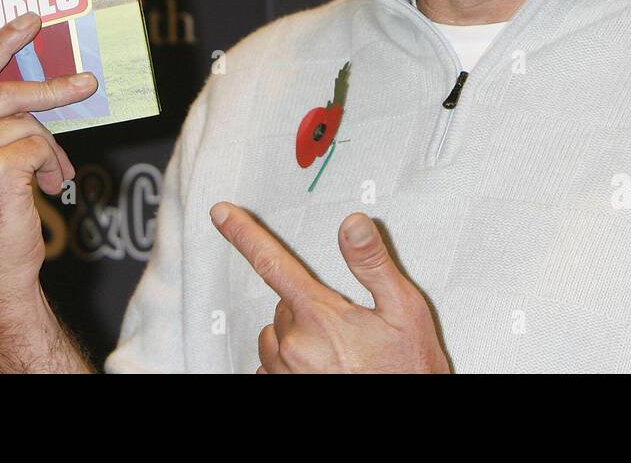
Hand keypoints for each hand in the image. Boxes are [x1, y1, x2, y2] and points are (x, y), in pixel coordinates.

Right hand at [0, 12, 97, 305]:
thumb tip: (36, 91)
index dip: (2, 43)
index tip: (30, 21)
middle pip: (8, 92)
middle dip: (53, 89)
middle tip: (87, 83)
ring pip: (29, 124)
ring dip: (49, 150)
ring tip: (48, 176)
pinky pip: (40, 146)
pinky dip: (51, 165)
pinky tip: (43, 189)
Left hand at [210, 201, 450, 372]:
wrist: (408, 417)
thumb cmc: (408, 370)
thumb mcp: (405, 310)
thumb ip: (373, 263)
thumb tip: (352, 225)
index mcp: (319, 316)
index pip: (272, 263)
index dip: (243, 234)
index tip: (222, 214)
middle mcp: (294, 346)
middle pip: (284, 304)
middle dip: (308, 304)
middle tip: (348, 323)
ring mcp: (285, 374)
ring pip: (276, 336)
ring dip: (296, 334)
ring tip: (337, 348)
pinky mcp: (283, 391)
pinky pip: (272, 368)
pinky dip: (290, 363)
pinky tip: (323, 367)